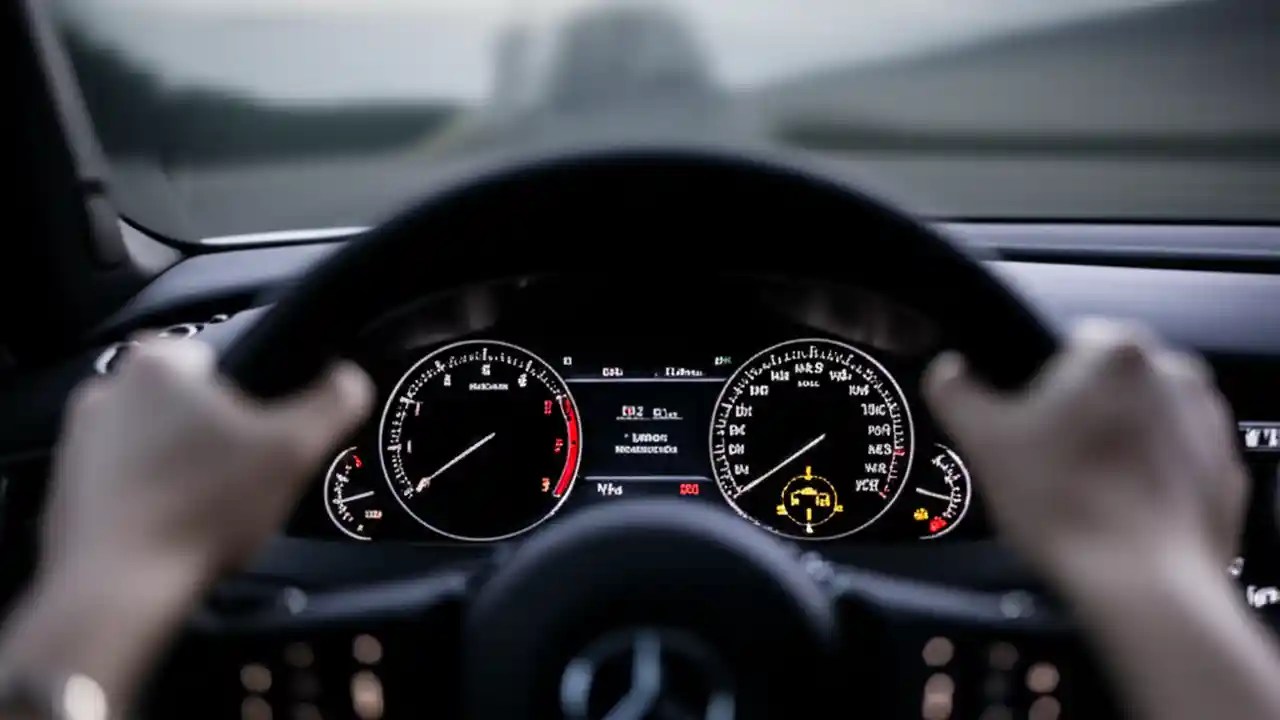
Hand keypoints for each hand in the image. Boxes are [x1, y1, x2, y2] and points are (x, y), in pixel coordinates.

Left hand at [43, 338, 372, 580]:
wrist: (119, 588)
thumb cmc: (201, 511)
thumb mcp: (295, 450)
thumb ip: (335, 402)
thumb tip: (351, 380)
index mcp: (158, 364)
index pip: (219, 356)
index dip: (249, 397)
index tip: (259, 437)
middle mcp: (106, 390)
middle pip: (188, 404)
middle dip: (215, 436)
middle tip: (240, 477)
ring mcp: (77, 442)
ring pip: (156, 444)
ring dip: (182, 469)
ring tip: (206, 510)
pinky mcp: (65, 488)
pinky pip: (125, 485)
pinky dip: (150, 502)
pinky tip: (174, 530)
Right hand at [922, 318, 1247, 589]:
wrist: (1140, 586)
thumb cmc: (1067, 507)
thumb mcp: (982, 442)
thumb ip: (954, 392)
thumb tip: (948, 373)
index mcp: (1116, 351)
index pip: (1064, 346)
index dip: (1035, 390)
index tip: (1026, 429)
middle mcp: (1174, 376)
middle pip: (1105, 386)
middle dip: (1078, 419)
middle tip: (1048, 466)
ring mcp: (1206, 425)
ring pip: (1140, 425)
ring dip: (1114, 448)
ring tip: (1083, 495)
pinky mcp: (1222, 472)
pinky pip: (1173, 466)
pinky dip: (1147, 483)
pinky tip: (1118, 512)